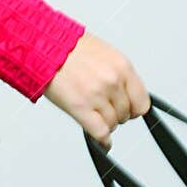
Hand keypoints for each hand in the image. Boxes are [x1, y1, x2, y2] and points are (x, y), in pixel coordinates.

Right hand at [42, 32, 149, 151]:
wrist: (44, 45)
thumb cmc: (68, 47)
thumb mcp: (104, 54)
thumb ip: (117, 75)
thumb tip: (124, 94)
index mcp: (122, 67)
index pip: (142, 101)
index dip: (134, 109)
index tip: (128, 110)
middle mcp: (112, 81)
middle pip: (126, 114)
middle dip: (116, 115)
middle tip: (104, 110)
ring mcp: (97, 95)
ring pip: (112, 124)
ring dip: (105, 124)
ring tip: (95, 117)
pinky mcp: (80, 107)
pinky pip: (100, 132)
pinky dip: (102, 140)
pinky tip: (102, 141)